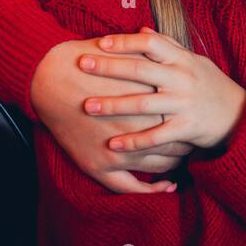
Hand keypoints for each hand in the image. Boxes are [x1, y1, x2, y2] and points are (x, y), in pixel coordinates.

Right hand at [30, 38, 193, 193]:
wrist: (49, 77)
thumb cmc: (89, 62)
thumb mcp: (127, 55)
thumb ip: (154, 59)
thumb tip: (177, 58)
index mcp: (148, 101)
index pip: (182, 118)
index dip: (192, 120)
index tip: (195, 119)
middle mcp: (136, 128)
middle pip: (176, 143)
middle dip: (188, 143)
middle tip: (195, 141)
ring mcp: (118, 150)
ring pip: (160, 164)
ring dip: (175, 163)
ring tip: (182, 158)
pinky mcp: (99, 166)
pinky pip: (133, 187)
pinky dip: (154, 190)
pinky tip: (167, 185)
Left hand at [79, 28, 245, 151]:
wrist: (242, 116)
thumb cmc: (212, 86)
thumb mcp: (194, 61)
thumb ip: (168, 46)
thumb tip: (141, 30)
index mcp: (182, 59)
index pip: (150, 44)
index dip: (124, 41)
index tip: (100, 42)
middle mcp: (182, 78)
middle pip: (140, 70)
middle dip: (108, 67)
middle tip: (82, 65)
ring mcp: (184, 103)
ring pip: (143, 103)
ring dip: (113, 105)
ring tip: (87, 106)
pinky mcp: (187, 128)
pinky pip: (156, 136)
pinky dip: (134, 141)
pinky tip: (113, 144)